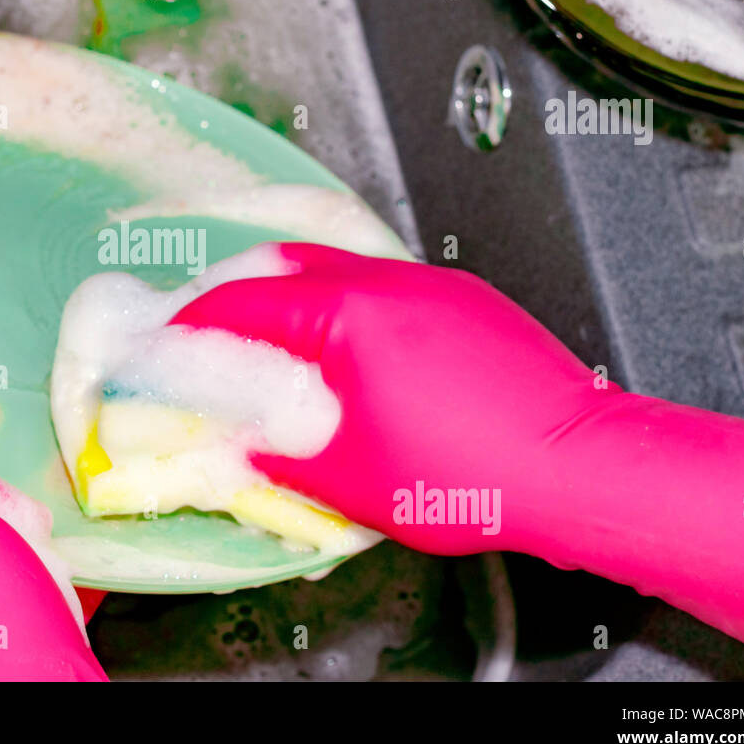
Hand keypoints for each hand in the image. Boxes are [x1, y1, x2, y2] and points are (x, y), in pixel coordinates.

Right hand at [171, 242, 615, 553]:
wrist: (577, 465)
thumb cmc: (468, 475)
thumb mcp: (346, 479)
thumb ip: (273, 454)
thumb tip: (231, 442)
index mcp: (347, 315)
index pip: (243, 303)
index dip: (193, 321)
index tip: (166, 337)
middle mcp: (387, 281)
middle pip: (285, 264)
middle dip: (235, 292)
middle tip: (206, 328)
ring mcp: (430, 285)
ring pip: (337, 270)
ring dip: (292, 297)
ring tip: (271, 343)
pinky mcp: (463, 300)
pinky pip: (381, 286)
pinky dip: (342, 307)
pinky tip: (345, 352)